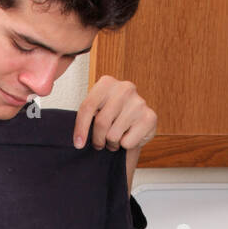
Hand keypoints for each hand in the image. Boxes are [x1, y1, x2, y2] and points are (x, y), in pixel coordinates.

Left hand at [73, 75, 156, 191]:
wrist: (136, 122)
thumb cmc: (112, 116)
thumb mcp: (96, 110)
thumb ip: (86, 116)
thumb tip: (77, 140)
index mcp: (107, 83)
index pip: (88, 107)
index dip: (81, 129)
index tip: (78, 144)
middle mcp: (125, 88)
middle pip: (101, 122)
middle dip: (98, 139)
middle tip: (100, 142)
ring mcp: (139, 102)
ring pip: (113, 135)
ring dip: (112, 143)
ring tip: (116, 138)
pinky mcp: (150, 117)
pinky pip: (127, 142)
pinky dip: (125, 145)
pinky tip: (129, 136)